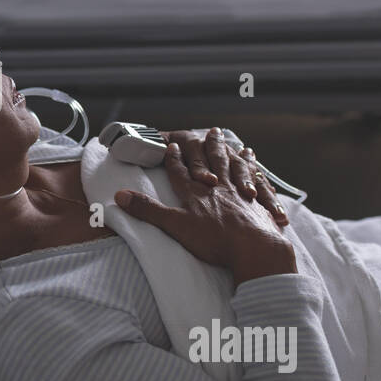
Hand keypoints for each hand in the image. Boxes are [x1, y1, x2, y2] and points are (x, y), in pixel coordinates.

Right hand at [116, 129, 296, 285]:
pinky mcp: (257, 205)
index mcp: (195, 193)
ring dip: (236, 157)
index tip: (172, 144)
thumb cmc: (214, 239)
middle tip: (212, 132)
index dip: (174, 158)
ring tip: (240, 146)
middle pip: (212, 162)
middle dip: (209, 147)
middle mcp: (217, 188)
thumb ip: (148, 210)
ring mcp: (239, 194)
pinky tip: (261, 174)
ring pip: (235, 169)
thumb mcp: (175, 225)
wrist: (254, 247)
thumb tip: (119, 196)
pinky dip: (257, 176)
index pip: (181, 171)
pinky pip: (256, 185)